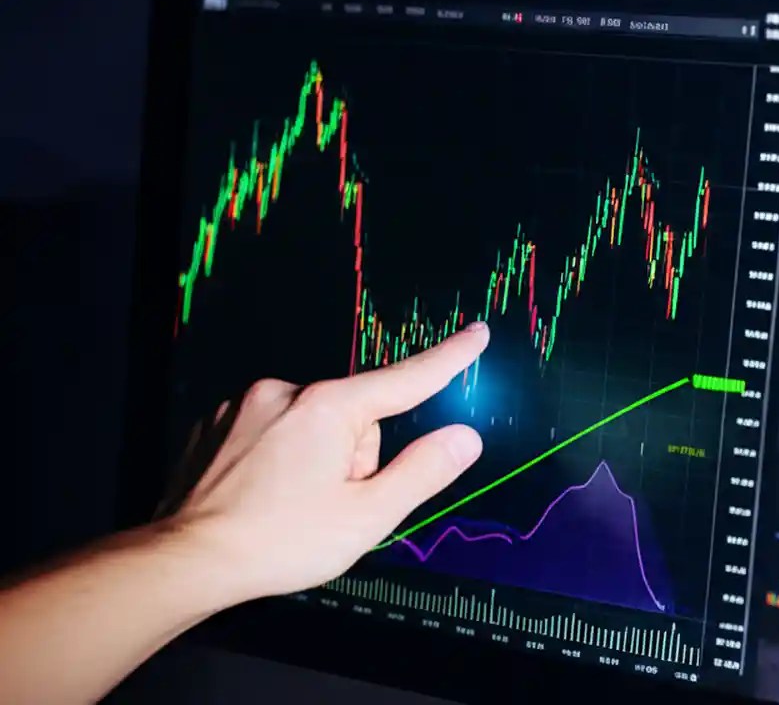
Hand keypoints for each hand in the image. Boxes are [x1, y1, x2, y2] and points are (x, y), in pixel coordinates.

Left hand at [160, 321, 489, 602]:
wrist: (185, 561)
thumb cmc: (281, 542)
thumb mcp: (367, 516)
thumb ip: (422, 471)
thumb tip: (465, 437)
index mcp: (328, 408)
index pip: (405, 380)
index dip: (447, 359)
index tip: (477, 333)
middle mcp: (285, 392)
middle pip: (353, 416)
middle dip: (355, 455)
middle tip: (333, 505)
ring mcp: (243, 406)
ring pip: (310, 425)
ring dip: (315, 459)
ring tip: (289, 508)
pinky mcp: (215, 426)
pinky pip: (271, 431)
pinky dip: (277, 459)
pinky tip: (261, 498)